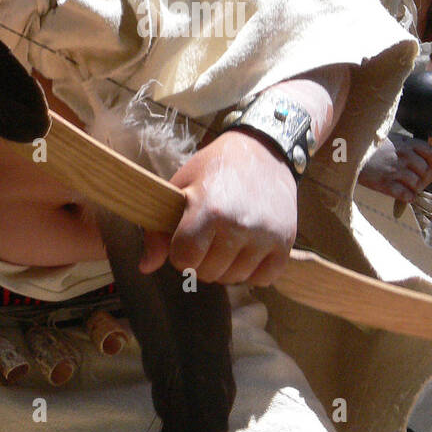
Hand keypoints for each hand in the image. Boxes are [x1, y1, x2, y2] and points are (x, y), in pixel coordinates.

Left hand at [139, 130, 297, 285]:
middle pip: (207, 273)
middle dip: (201, 261)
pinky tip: (247, 250)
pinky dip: (253, 272)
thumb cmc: (215, 168)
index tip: (185, 239)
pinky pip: (262, 280)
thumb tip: (145, 267)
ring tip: (227, 242)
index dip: (179, 254)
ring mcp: (266, 236)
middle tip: (207, 238)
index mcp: (209, 210)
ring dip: (226, 268)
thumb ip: (158, 229)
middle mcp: (239, 226)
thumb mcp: (181, 187)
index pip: (184, 260)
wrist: (263, 151)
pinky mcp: (286, 243)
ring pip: (234, 279)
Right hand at [358, 134, 431, 202]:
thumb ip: (403, 143)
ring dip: (415, 188)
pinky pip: (405, 195)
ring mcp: (394, 170)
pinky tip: (406, 197)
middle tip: (417, 180)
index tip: (428, 166)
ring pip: (416, 184)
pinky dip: (408, 197)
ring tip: (410, 189)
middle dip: (422, 177)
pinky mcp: (385, 184)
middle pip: (425, 170)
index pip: (428, 151)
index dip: (431, 161)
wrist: (347, 154)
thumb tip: (416, 153)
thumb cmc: (367, 146)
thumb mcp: (388, 138)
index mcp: (404, 143)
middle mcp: (402, 156)